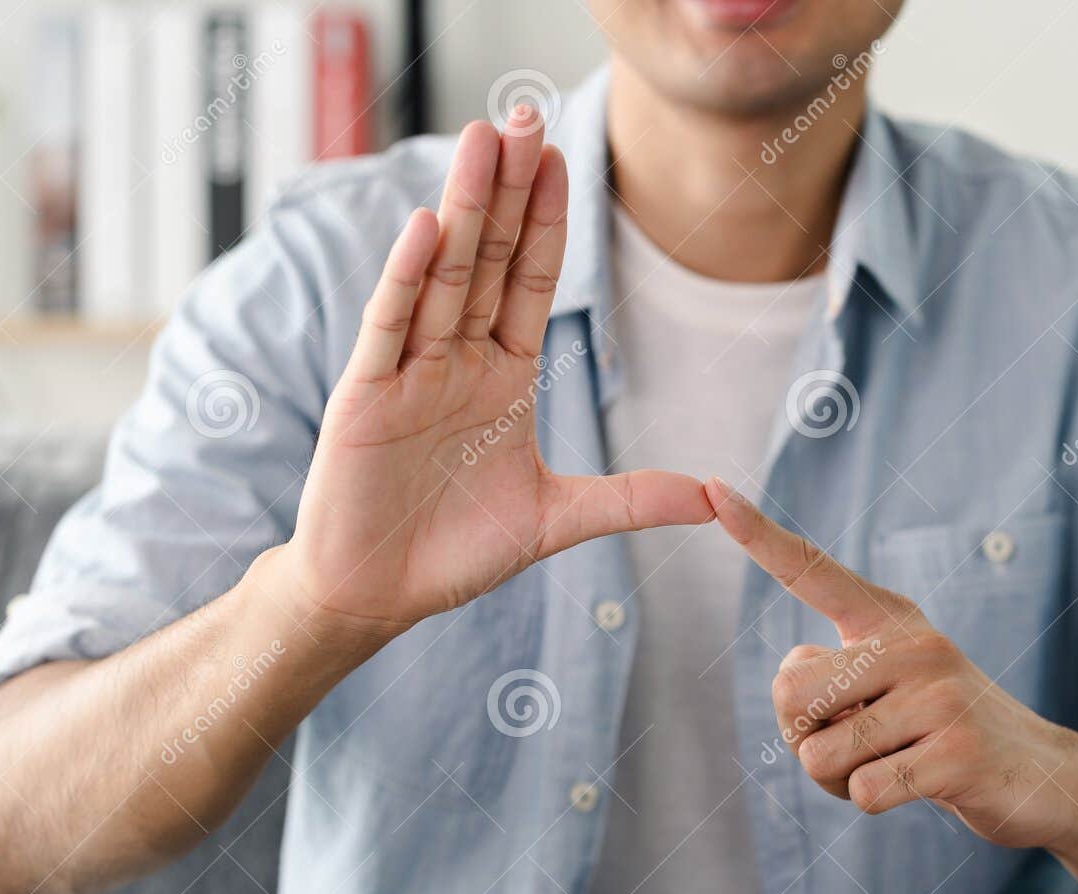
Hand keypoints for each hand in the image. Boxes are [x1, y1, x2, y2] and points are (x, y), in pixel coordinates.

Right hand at [277, 109, 712, 641]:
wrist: (379, 594)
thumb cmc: (455, 551)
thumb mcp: (557, 519)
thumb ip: (630, 501)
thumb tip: (713, 499)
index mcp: (502, 376)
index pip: (531, 281)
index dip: (549, 222)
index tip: (566, 159)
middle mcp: (456, 361)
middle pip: (490, 259)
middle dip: (510, 189)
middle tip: (528, 116)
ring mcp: (409, 373)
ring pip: (443, 277)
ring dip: (465, 210)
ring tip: (484, 141)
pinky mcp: (365, 399)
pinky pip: (390, 329)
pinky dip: (407, 280)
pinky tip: (428, 228)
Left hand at [707, 479, 1077, 850]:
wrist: (1044, 777)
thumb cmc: (940, 732)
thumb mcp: (889, 687)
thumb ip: (832, 677)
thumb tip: (791, 684)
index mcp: (889, 620)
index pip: (810, 571)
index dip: (756, 533)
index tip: (711, 488)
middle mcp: (914, 644)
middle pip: (788, 694)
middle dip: (802, 739)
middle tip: (855, 744)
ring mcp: (939, 696)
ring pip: (820, 754)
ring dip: (840, 780)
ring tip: (896, 763)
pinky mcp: (955, 754)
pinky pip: (862, 791)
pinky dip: (874, 802)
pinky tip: (921, 785)